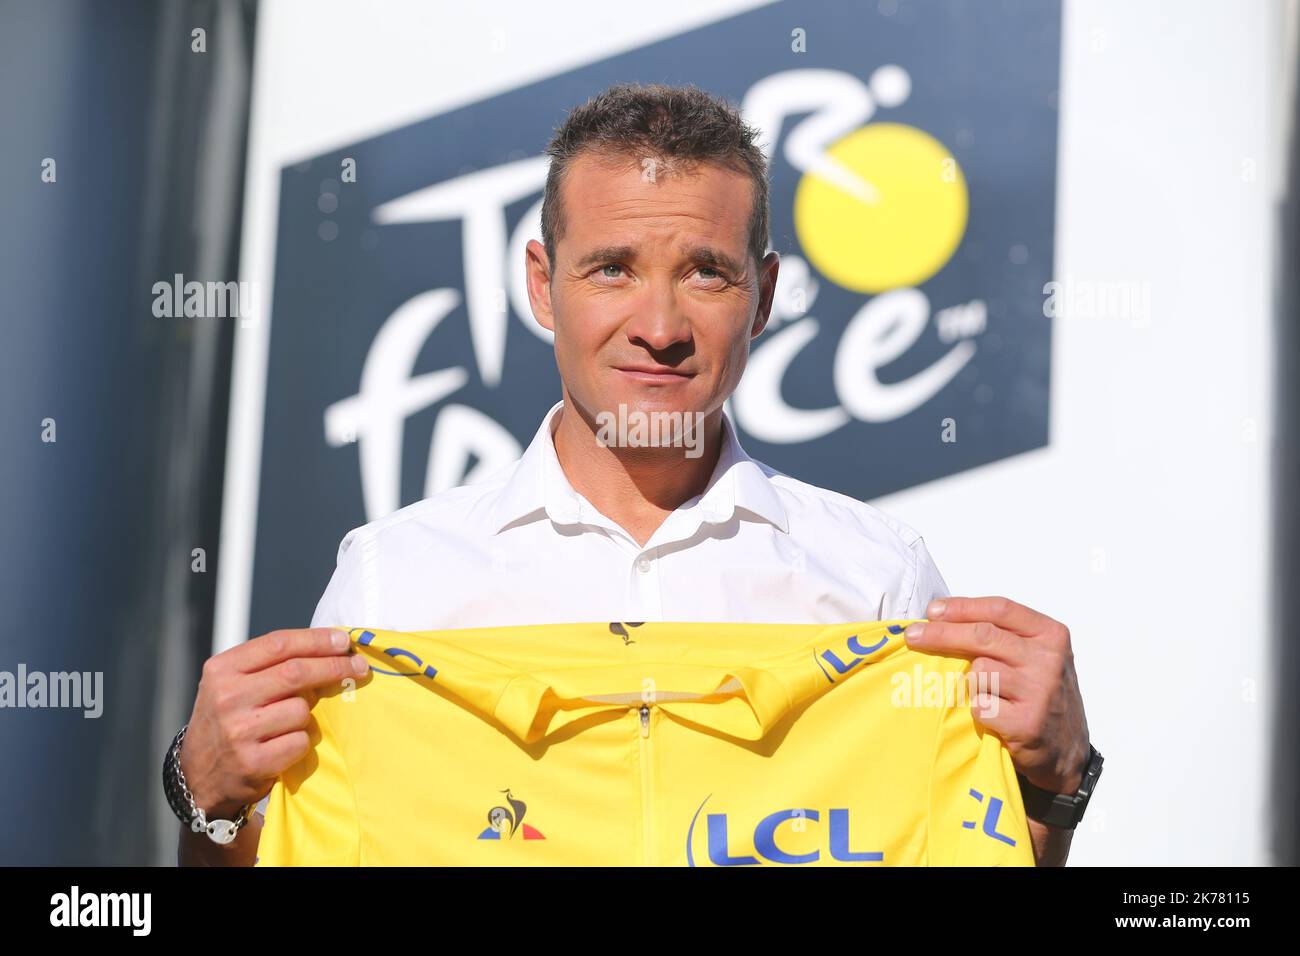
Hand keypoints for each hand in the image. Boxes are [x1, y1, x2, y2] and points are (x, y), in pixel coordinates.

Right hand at [179, 627, 369, 819]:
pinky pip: (300, 742)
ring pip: (301, 710)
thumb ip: (271, 664)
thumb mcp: (234, 683)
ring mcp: (238, 731)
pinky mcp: (252, 762)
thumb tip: (332, 647)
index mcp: (222, 669)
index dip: (317, 640)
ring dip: (307, 716)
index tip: (344, 641)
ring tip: (287, 724)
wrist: (199, 775)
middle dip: (335, 666)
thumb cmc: (230, 719)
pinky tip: (283, 747)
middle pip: (296, 672)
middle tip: (359, 667)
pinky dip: (301, 742)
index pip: (279, 644)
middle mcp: (227, 697)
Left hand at [904, 596, 1089, 794]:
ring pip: (978, 671)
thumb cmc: (1039, 695)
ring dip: (971, 683)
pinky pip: (980, 705)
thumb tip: (941, 618)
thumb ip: (1001, 636)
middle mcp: (1048, 660)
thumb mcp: (1034, 657)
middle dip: (941, 633)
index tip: (932, 611)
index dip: (962, 608)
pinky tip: (994, 716)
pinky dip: (978, 710)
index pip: (1000, 610)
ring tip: (989, 695)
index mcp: (1051, 635)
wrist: (1066, 751)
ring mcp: (1040, 692)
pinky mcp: (1026, 723)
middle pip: (983, 636)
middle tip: (913, 635)